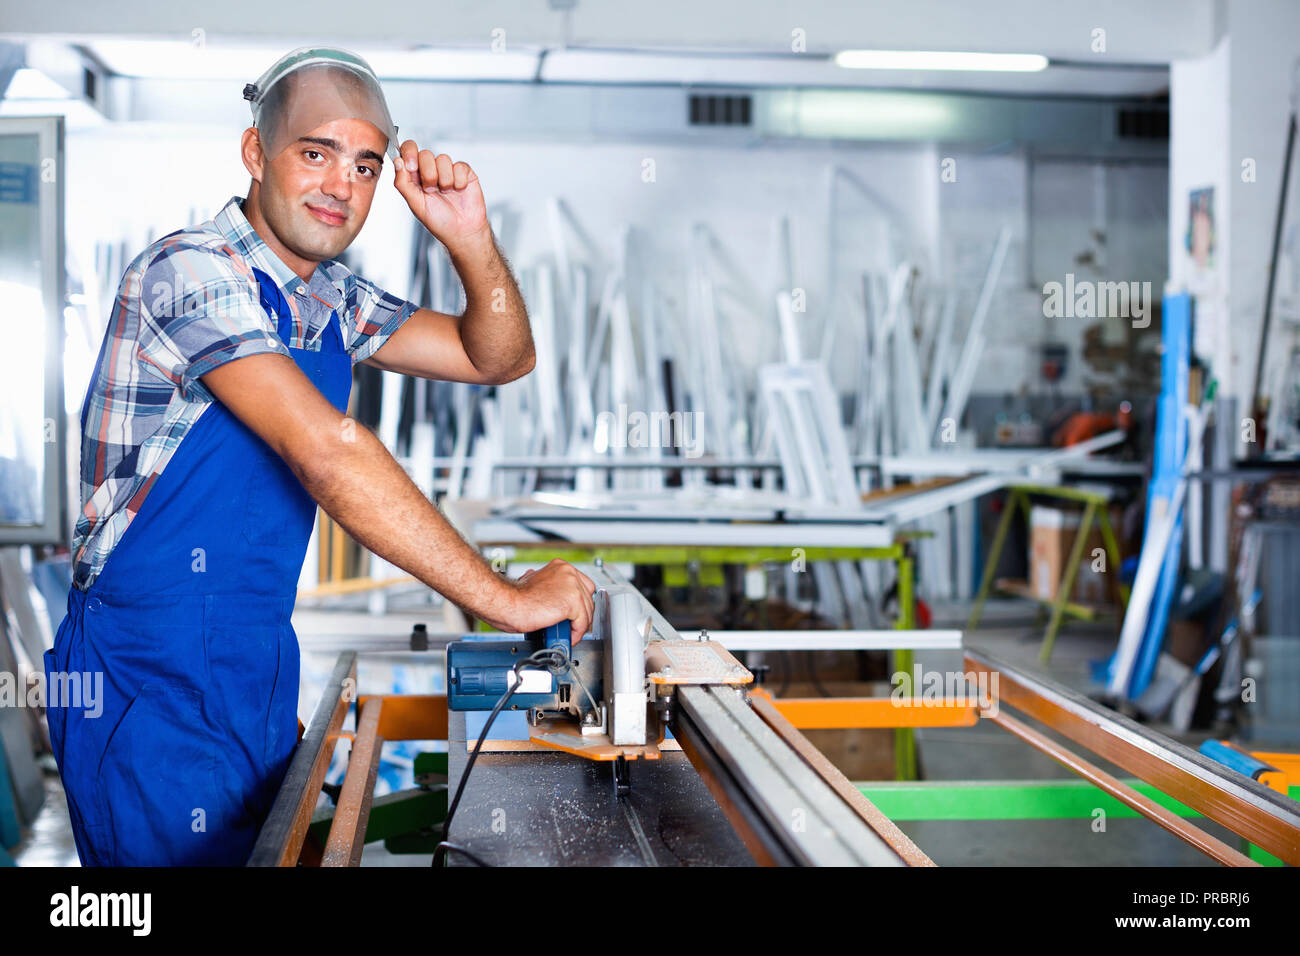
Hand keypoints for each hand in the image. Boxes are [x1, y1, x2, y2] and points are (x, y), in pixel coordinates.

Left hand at [393, 140, 489, 249]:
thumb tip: (397, 162)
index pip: (408, 151)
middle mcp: (430, 170)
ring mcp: (447, 170)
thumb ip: (402, 182)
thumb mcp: (415, 204)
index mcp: (415, 176)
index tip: (412, 167)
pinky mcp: (464, 172)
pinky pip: (460, 165)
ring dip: (444, 179)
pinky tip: (458, 190)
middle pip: (425, 154)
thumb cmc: (439, 221)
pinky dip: (459, 180)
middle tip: (431, 189)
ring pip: (443, 158)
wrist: (462, 231)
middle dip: (428, 173)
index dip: (409, 153)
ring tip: (447, 192)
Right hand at [481, 560, 595, 643]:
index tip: (575, 614)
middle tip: (573, 626)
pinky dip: (577, 632)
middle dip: (581, 615)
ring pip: (587, 611)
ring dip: (579, 625)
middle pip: (588, 597)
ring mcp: (572, 586)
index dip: (580, 602)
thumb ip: (549, 588)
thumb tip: (554, 598)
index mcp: (560, 567)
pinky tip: (569, 637)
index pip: (583, 585)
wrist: (506, 603)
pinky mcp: (572, 601)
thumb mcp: (535, 585)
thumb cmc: (513, 597)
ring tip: (568, 633)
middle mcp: (569, 572)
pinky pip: (582, 622)